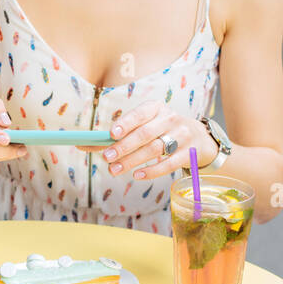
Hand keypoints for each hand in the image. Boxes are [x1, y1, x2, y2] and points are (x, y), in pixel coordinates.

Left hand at [77, 100, 217, 180]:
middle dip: (124, 146)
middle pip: (145, 134)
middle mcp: (170, 119)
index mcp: (156, 108)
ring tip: (114, 170)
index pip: (140, 113)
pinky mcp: (190, 153)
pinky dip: (152, 171)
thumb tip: (83, 144)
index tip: (112, 133)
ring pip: (154, 149)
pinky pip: (169, 163)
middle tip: (107, 157)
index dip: (126, 122)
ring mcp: (182, 136)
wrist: (199, 138)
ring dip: (132, 160)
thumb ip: (116, 136)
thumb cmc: (161, 130)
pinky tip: (137, 175)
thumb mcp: (145, 125)